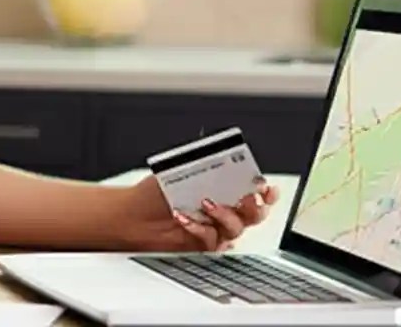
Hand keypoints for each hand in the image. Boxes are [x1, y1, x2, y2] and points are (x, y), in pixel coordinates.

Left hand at [113, 175, 279, 252]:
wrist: (133, 215)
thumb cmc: (156, 192)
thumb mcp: (179, 171)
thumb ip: (202, 165)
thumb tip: (218, 154)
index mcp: (223, 189)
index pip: (255, 191)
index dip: (266, 191)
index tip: (266, 187)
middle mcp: (224, 210)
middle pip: (254, 214)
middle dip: (253, 206)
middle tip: (245, 198)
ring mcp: (215, 230)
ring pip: (235, 228)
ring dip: (223, 215)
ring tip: (204, 203)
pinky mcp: (204, 246)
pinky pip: (212, 241)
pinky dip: (199, 229)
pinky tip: (185, 219)